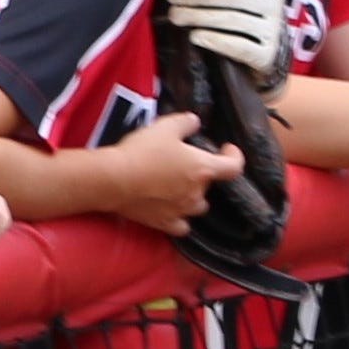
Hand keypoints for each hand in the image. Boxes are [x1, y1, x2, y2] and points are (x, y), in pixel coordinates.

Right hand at [109, 111, 244, 237]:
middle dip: (202, 176)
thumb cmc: (143, 151)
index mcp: (203, 169)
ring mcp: (180, 211)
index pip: (234, 167)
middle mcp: (196, 193)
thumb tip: (195, 121)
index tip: (226, 149)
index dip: (235, 156)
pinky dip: (179, 219)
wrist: (113, 179)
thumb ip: (186, 122)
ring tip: (179, 187)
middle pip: (209, 186)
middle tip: (186, 165)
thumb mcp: (166, 126)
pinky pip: (180, 226)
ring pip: (197, 207)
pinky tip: (171, 211)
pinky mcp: (163, 223)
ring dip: (192, 198)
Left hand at [162, 0, 288, 88]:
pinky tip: (195, 37)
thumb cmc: (248, 30)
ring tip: (176, 17)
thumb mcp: (245, 5)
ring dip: (199, 16)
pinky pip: (239, 46)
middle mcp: (274, 6)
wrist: (271, 63)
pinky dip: (215, 40)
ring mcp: (274, 32)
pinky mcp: (268, 56)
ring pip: (232, 19)